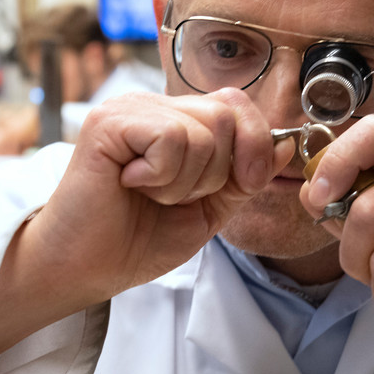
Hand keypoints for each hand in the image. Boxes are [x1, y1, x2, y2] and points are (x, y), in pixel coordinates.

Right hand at [0, 89, 294, 352]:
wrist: (87, 268)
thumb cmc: (137, 241)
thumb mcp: (210, 209)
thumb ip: (245, 176)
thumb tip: (287, 143)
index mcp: (177, 121)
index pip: (238, 105)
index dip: (253, 147)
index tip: (240, 185)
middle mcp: (153, 105)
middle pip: (228, 114)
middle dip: (217, 173)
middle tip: (174, 196)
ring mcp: (130, 108)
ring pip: (204, 131)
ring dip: (186, 182)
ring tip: (149, 193)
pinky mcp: (109, 122)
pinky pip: (171, 138)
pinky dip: (162, 176)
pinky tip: (130, 184)